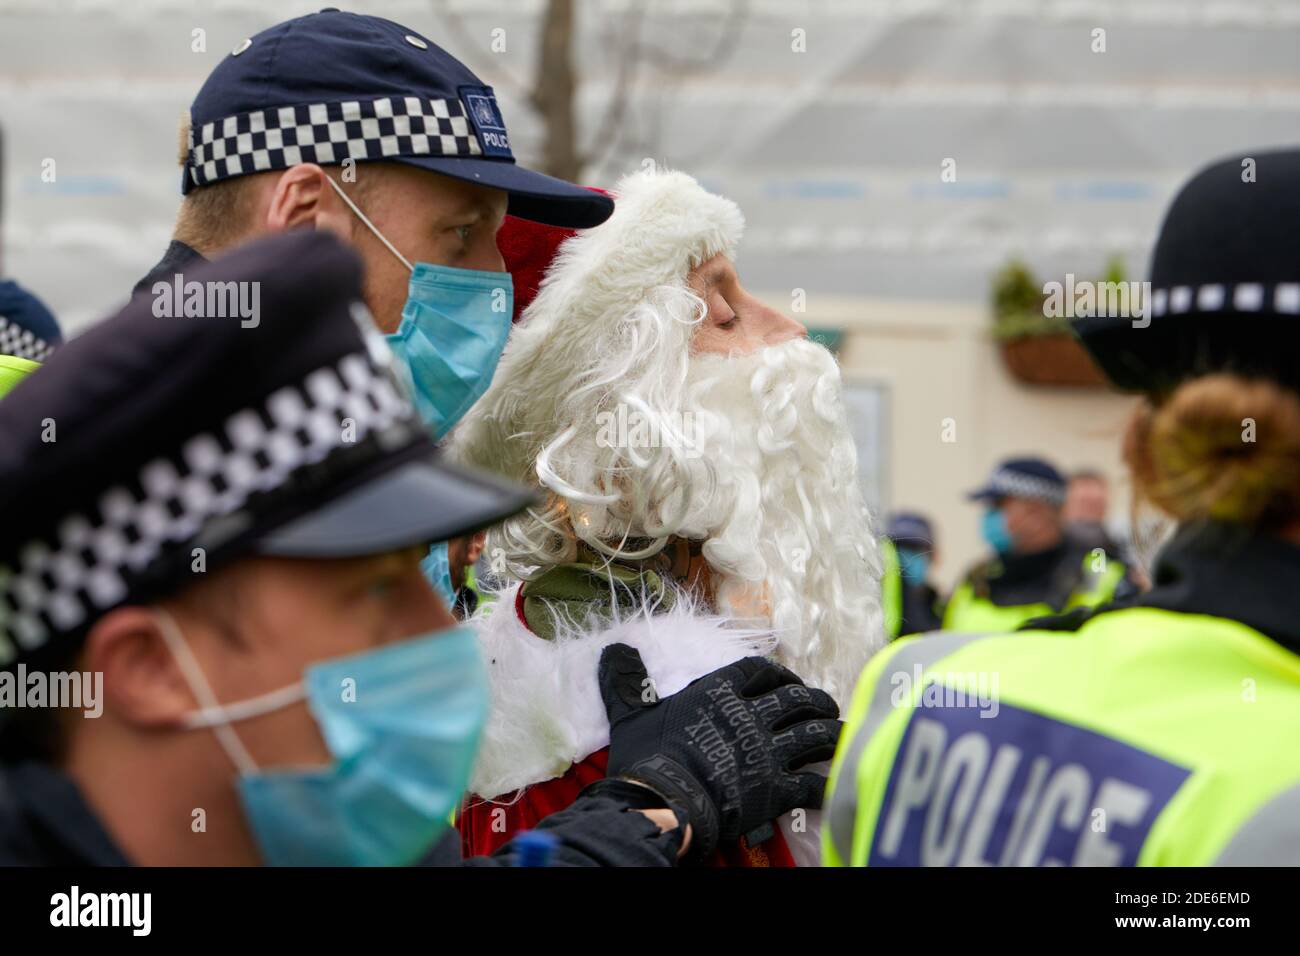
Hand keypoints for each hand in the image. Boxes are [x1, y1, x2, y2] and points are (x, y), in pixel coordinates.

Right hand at [598, 643, 840, 859]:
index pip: (761, 671)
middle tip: (825, 706)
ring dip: (832, 734)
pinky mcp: (778, 789)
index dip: (779, 673)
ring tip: (839, 734)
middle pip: (798, 699)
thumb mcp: (631, 715)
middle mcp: (751, 716)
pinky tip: (832, 784)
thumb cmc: (647, 760)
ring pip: (815, 735)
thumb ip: (626, 682)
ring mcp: (769, 752)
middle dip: (817, 701)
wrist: (664, 805)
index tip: (787, 680)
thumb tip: (612, 650)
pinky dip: (826, 783)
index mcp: (720, 693)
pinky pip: (813, 784)